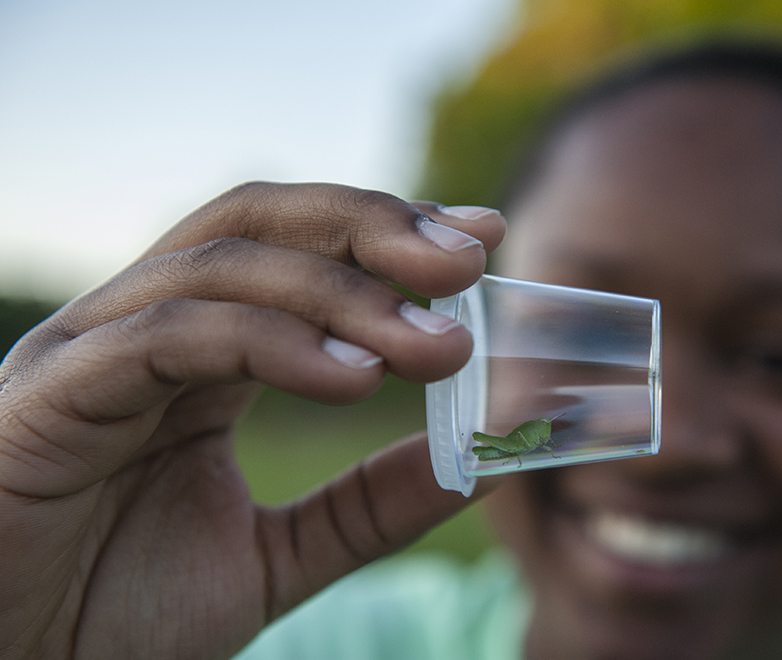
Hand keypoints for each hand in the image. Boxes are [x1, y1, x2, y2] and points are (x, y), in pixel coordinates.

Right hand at [0, 183, 505, 659]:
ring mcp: (90, 352)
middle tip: (466, 261)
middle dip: (371, 231)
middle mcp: (143, 331)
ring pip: (224, 269)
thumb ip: (369, 504)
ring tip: (435, 346)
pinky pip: (166, 336)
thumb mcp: (278, 555)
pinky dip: (267, 341)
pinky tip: (352, 377)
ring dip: (343, 295)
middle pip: (262, 226)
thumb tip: (477, 460)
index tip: (483, 239)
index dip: (388, 234)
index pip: (298, 252)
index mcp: (198, 357)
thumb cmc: (117, 616)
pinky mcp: (47, 394)